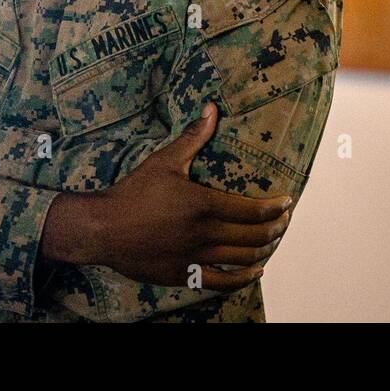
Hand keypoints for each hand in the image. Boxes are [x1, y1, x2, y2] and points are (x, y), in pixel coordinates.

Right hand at [41, 103, 291, 292]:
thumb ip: (193, 137)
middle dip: (275, 229)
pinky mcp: (183, 275)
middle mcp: (203, 234)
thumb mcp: (164, 160)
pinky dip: (242, 278)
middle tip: (284, 221)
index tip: (287, 202)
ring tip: (273, 241)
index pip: (251, 210)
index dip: (275, 208)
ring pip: (240, 258)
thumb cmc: (133, 192)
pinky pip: (221, 282)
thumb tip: (213, 108)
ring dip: (263, 250)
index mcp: (202, 205)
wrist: (102, 229)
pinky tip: (255, 270)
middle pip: (252, 236)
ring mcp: (194, 257)